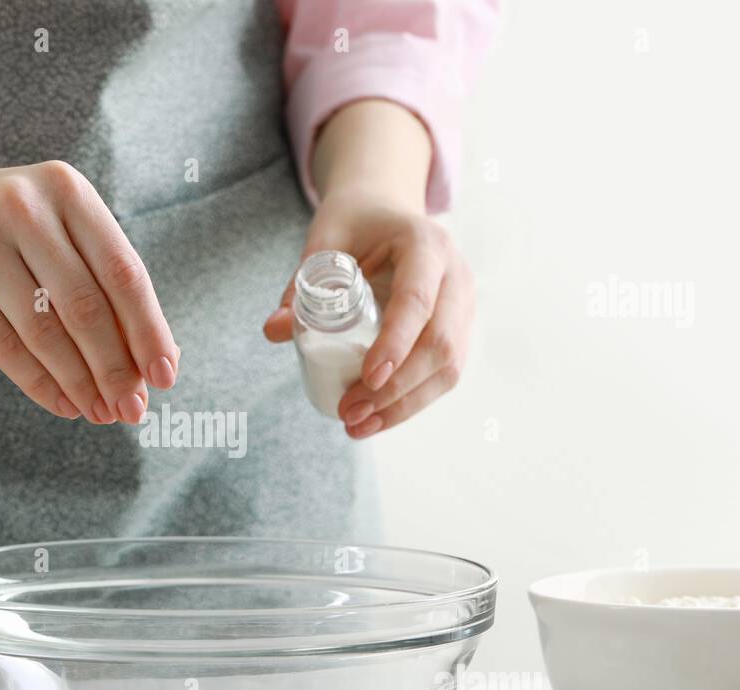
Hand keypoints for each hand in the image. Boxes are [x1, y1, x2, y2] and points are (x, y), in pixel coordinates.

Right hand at [0, 161, 177, 423]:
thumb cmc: (6, 230)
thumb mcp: (56, 232)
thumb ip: (101, 283)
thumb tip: (151, 364)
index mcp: (67, 190)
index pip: (123, 271)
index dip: (148, 330)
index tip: (165, 376)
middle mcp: (25, 206)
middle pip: (87, 306)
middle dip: (116, 368)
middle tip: (132, 410)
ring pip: (45, 332)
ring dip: (80, 383)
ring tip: (100, 413)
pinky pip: (5, 345)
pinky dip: (40, 383)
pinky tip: (63, 404)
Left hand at [265, 187, 473, 438]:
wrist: (389, 212)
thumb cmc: (356, 224)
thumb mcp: (324, 241)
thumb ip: (302, 284)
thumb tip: (274, 330)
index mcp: (426, 244)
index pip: (417, 300)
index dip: (396, 343)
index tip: (368, 379)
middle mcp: (456, 275)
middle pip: (441, 343)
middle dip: (395, 389)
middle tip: (349, 413)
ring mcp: (464, 305)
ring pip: (449, 367)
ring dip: (404, 405)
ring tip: (358, 426)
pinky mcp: (461, 329)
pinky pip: (445, 373)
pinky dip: (412, 402)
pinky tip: (378, 419)